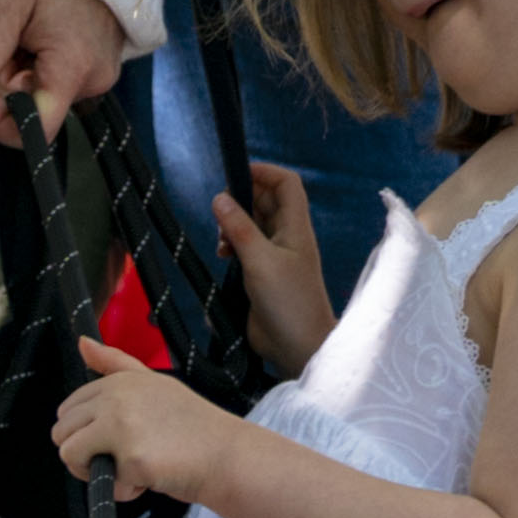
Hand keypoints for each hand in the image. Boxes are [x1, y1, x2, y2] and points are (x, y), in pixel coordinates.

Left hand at [0, 0, 129, 142]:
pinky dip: (45, 67)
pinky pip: (63, 84)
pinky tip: (47, 36)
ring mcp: (103, 75)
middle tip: (13, 40)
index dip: (5, 119)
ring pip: (47, 97)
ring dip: (27, 73)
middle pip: (37, 111)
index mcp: (73, 68)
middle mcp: (95, 80)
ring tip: (33, 32)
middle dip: (11, 83)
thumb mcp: (7, 5)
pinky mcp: (103, 69)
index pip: (38, 130)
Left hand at [51, 337, 236, 504]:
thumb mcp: (153, 384)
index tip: (115, 438)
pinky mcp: (130, 458)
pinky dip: (121, 489)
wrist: (227, 456)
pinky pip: (99, 483)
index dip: (87, 432)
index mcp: (120, 381)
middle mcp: (117, 398)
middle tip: (121, 457)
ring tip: (130, 467)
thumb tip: (82, 342)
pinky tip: (147, 478)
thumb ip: (114, 364)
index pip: (69, 408)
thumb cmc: (192, 427)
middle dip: (85, 452)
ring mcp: (122, 426)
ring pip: (69, 455)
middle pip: (62, 432)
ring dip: (94, 471)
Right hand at [212, 159, 332, 373]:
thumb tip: (219, 198)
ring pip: (253, 225)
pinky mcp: (262, 274)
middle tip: (219, 212)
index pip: (286, 183)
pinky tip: (223, 256)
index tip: (235, 173)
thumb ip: (239, 229)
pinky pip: (246, 248)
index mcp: (295, 227)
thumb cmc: (288, 302)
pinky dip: (232, 246)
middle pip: (266, 201)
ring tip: (221, 240)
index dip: (264, 172)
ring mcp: (276, 256)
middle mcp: (287, 236)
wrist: (298, 346)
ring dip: (233, 225)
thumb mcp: (260, 261)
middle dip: (241, 199)